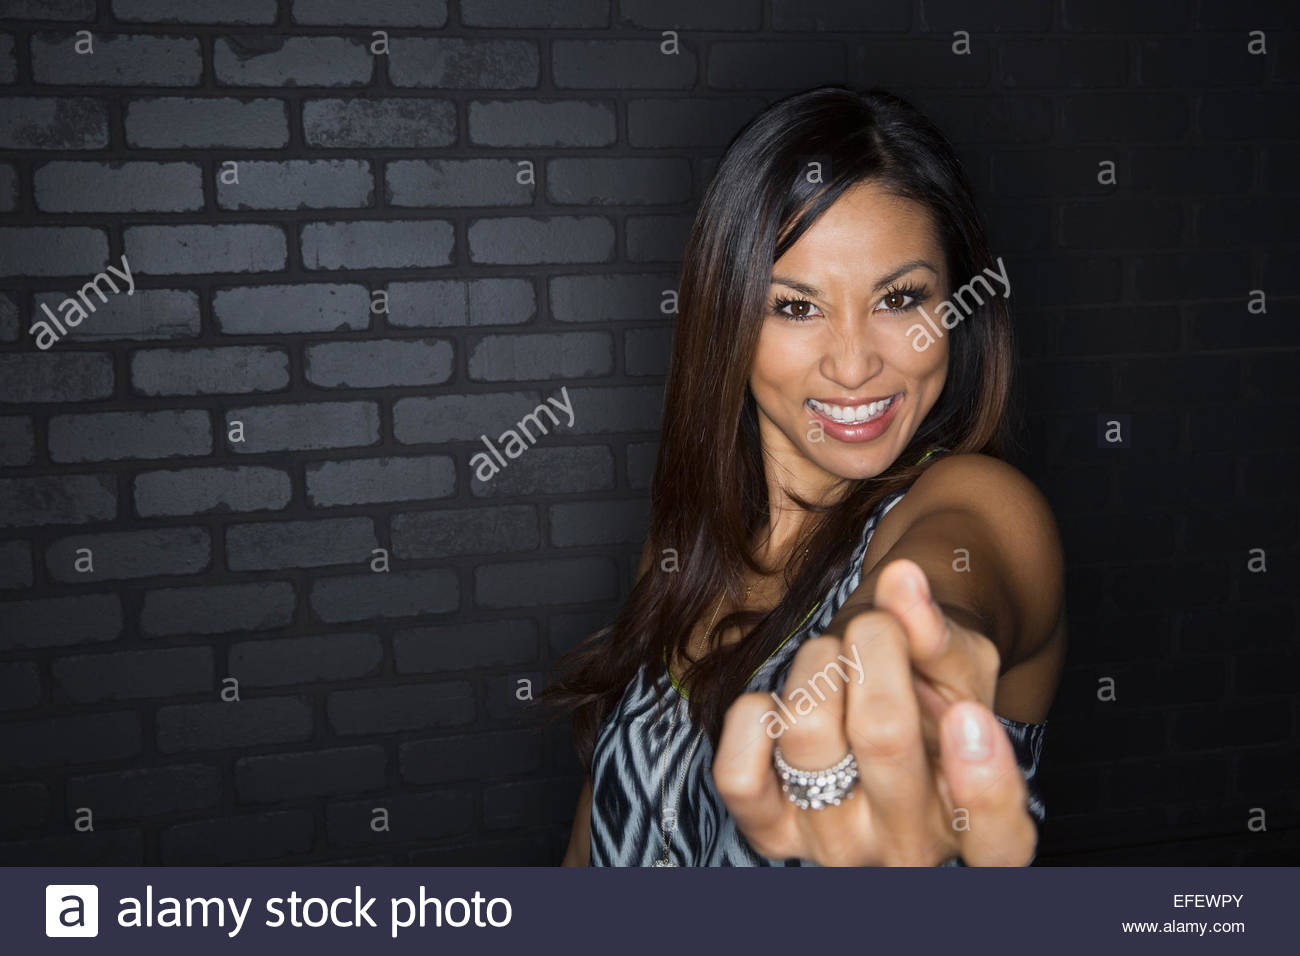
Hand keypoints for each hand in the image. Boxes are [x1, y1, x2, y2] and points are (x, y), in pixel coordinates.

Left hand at [712, 558, 1036, 865]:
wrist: (873, 713)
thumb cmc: (927, 689)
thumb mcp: (955, 663)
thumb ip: (936, 629)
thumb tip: (903, 580)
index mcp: (976, 820)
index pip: (999, 837)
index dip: (983, 780)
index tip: (967, 715)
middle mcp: (910, 849)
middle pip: (884, 736)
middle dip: (875, 647)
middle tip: (877, 629)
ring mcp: (836, 847)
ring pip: (807, 734)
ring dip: (816, 667)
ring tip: (831, 663)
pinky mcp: (771, 836)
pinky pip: (739, 775)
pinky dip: (751, 718)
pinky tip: (776, 706)